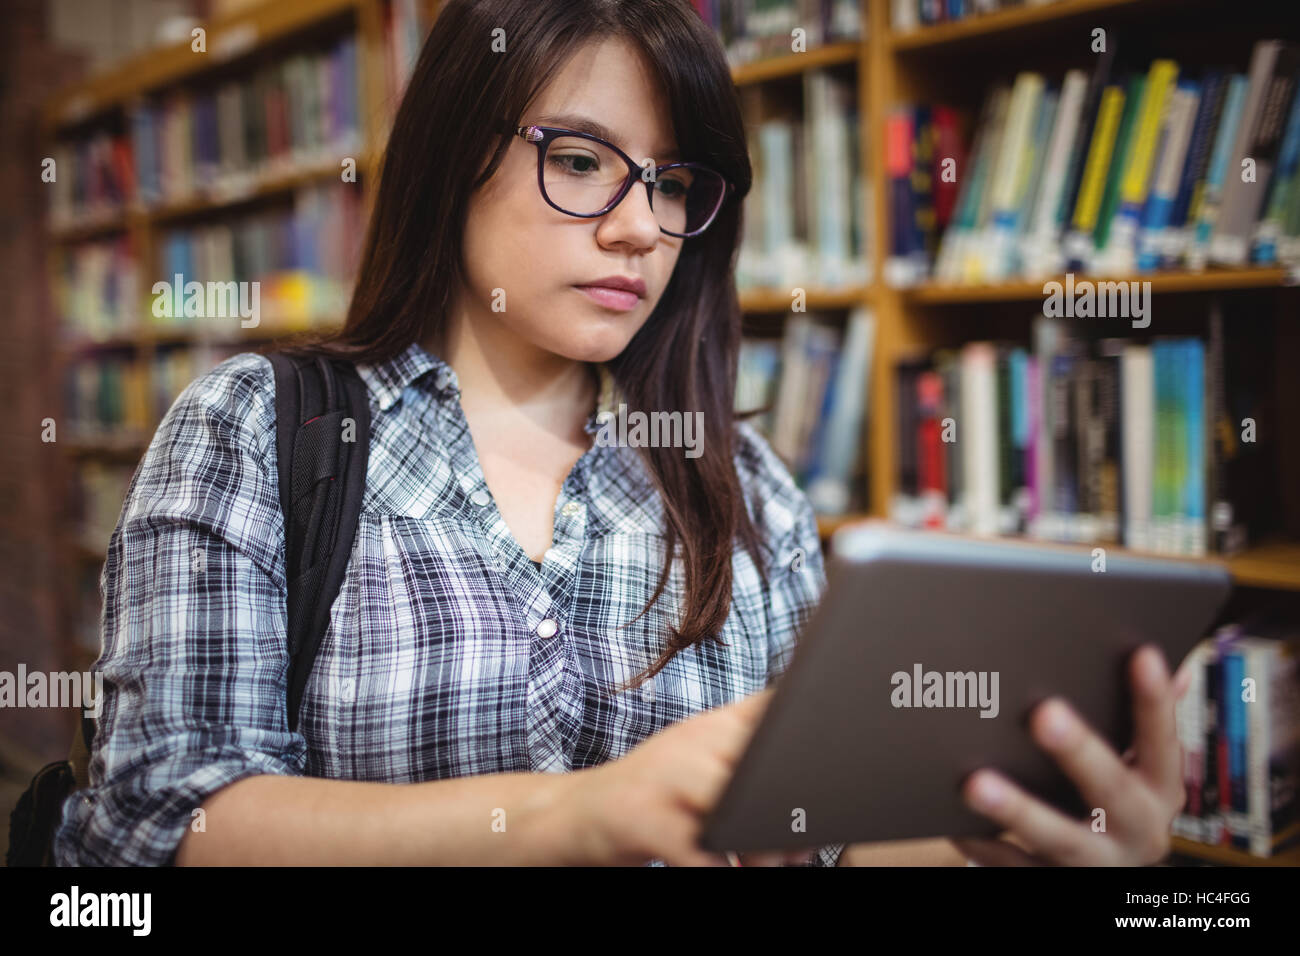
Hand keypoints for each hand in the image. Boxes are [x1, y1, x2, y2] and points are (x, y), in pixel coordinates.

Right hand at [555, 687, 820, 865]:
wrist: (576, 814)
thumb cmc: (655, 796)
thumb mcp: (700, 761)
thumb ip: (748, 759)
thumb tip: (820, 795)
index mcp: (714, 724)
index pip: (775, 706)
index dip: (809, 721)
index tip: (832, 755)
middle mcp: (692, 739)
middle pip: (764, 758)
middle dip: (793, 803)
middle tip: (807, 839)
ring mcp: (665, 776)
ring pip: (735, 801)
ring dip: (765, 843)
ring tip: (775, 861)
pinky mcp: (643, 819)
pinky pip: (698, 851)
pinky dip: (725, 869)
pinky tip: (735, 871)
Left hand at [952, 644, 1185, 865]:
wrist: (1111, 881)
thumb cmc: (1118, 803)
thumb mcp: (1144, 769)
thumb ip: (1148, 722)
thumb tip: (1175, 665)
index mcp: (1161, 789)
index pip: (1163, 741)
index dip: (1155, 702)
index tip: (1143, 654)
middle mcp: (1138, 830)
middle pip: (1111, 790)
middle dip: (1078, 752)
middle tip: (1043, 714)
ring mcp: (1097, 862)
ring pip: (1059, 838)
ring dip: (1017, 809)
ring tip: (975, 783)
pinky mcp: (1057, 884)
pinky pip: (1019, 867)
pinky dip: (988, 848)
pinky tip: (958, 828)